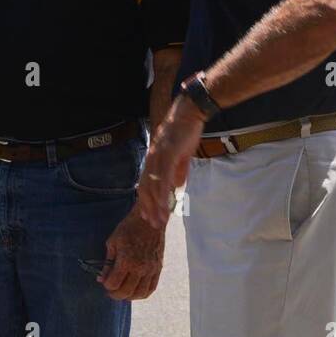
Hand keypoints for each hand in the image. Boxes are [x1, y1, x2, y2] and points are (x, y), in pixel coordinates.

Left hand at [99, 209, 164, 300]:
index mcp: (126, 260)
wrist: (149, 220)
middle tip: (111, 290)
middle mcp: (140, 267)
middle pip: (125, 292)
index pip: (113, 284)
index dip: (106, 285)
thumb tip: (101, 278)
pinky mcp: (158, 268)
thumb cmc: (128, 228)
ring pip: (139, 294)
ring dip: (129, 296)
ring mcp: (150, 269)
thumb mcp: (112, 242)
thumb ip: (107, 263)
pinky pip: (151, 288)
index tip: (104, 281)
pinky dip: (142, 293)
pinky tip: (135, 290)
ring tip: (123, 291)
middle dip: (115, 294)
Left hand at [136, 96, 203, 229]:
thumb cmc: (186, 132)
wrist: (190, 112)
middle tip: (155, 224)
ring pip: (153, 187)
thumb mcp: (182, 155)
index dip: (146, 201)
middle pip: (145, 189)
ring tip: (160, 220)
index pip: (145, 185)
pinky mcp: (168, 154)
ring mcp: (158, 156)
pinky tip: (165, 205)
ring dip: (156, 206)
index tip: (149, 216)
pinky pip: (163, 178)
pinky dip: (163, 193)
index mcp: (154, 159)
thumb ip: (179, 171)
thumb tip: (177, 186)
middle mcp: (152, 159)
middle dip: (149, 208)